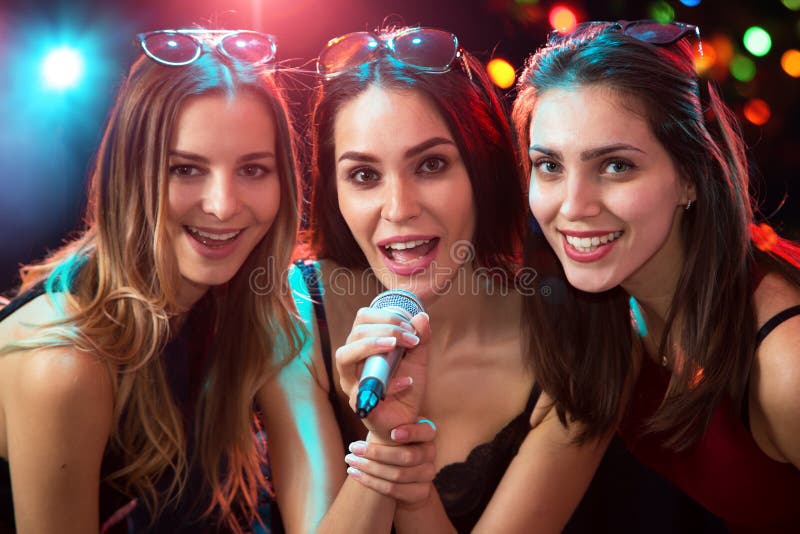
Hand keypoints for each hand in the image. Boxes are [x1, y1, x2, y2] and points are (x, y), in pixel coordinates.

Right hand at [336, 309, 430, 440]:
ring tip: (396, 346)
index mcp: (364, 346)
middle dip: (385, 329)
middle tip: (409, 337)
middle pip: (354, 334)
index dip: (386, 317)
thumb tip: (421, 316)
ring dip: (371, 346)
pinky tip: (407, 381)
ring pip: (344, 356)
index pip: (362, 319)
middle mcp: (351, 362)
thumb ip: (420, 338)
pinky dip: (388, 383)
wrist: (405, 419)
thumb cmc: (406, 384)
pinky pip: (363, 389)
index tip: (410, 326)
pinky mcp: (357, 402)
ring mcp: (351, 382)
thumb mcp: (418, 359)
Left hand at [345, 419, 437, 506]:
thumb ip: (385, 419)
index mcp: (428, 432)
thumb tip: (363, 403)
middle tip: (353, 448)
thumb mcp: (391, 428)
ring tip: (350, 461)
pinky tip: (356, 474)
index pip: (425, 432)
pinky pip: (394, 490)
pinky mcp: (421, 491)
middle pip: (407, 456)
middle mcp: (430, 453)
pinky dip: (371, 482)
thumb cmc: (391, 442)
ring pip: (397, 475)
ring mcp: (428, 473)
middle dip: (376, 453)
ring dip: (369, 468)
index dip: (411, 433)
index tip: (393, 433)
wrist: (400, 472)